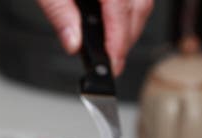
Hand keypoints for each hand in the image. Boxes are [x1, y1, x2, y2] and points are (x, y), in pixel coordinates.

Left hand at [36, 0, 153, 74]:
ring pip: (142, 2)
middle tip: (112, 64)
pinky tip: (114, 22)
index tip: (114, 67)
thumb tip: (73, 43)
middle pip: (139, 9)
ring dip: (130, 26)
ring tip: (112, 46)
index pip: (121, 15)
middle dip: (126, 40)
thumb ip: (60, 13)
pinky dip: (127, 11)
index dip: (119, 46)